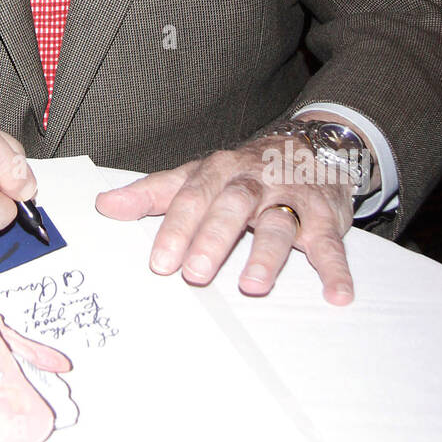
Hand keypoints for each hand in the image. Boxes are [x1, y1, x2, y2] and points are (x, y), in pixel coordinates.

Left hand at [95, 135, 356, 304]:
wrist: (311, 146)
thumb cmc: (242, 171)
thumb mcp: (196, 175)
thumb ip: (153, 193)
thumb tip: (104, 206)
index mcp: (218, 171)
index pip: (193, 197)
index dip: (175, 229)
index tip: (159, 263)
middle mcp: (254, 182)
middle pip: (232, 207)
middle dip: (213, 239)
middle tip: (195, 274)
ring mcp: (291, 200)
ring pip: (278, 224)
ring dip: (267, 256)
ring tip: (252, 286)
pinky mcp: (325, 219)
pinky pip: (332, 246)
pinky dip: (337, 271)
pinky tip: (337, 295)